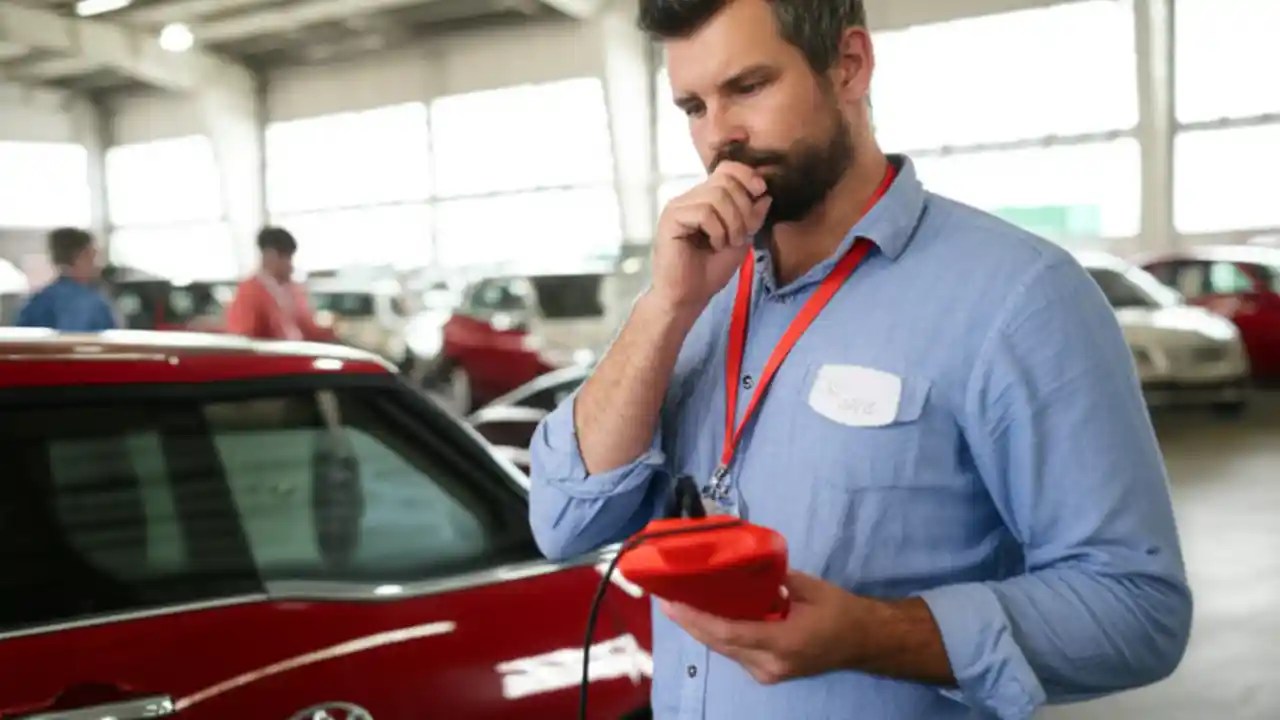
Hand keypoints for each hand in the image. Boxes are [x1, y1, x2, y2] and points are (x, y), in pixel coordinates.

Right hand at [650, 162, 772, 312]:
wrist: (688, 298)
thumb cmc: (709, 272)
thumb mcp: (741, 240)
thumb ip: (752, 217)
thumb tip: (765, 194)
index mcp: (704, 199)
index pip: (727, 169)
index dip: (747, 175)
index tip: (761, 191)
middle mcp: (689, 198)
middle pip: (725, 180)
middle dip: (743, 207)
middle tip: (741, 235)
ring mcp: (678, 207)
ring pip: (717, 195)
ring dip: (732, 222)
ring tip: (727, 243)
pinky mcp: (671, 219)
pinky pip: (704, 212)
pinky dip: (717, 231)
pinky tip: (714, 245)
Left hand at [659, 571, 870, 684]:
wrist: (864, 642)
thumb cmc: (839, 611)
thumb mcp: (809, 587)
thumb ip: (775, 577)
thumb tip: (743, 561)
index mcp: (783, 643)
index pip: (730, 633)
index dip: (698, 619)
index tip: (673, 603)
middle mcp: (770, 664)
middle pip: (720, 644)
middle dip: (690, 623)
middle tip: (666, 599)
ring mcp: (768, 673)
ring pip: (724, 650)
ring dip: (700, 629)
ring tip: (678, 605)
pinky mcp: (767, 673)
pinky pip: (735, 652)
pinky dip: (718, 634)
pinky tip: (704, 615)